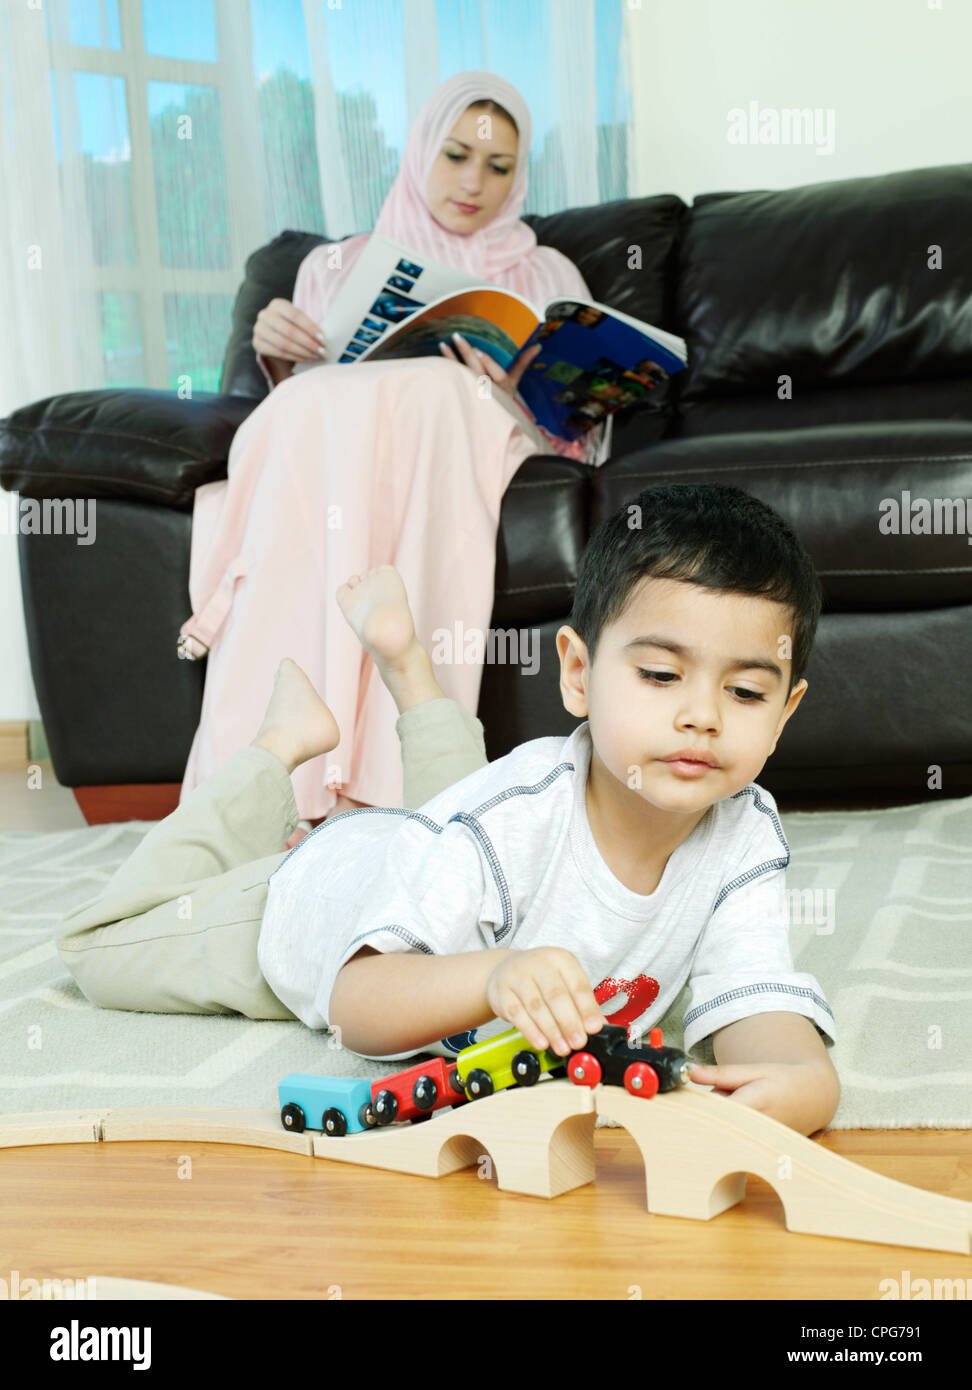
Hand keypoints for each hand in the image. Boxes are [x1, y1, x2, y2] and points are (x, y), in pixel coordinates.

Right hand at [252, 297, 327, 366]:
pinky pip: (277, 353)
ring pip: (283, 343)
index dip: (311, 328)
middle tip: (323, 352)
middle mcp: (265, 315)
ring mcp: (259, 329)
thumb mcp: (299, 321)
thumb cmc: (293, 326)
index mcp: (277, 304)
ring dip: (303, 352)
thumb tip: (324, 339)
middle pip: (289, 331)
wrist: (275, 336)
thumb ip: (309, 325)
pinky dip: (294, 357)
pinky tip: (306, 360)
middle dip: (309, 343)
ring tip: (316, 357)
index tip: (324, 340)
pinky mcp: (257, 344)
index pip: (295, 315)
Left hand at [438, 332, 541, 398]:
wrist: (488, 422)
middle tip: (459, 338)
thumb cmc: (502, 397)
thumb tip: (537, 346)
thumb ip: (523, 363)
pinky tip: (441, 351)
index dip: (489, 365)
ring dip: (453, 358)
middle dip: (468, 355)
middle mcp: (489, 393)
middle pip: (478, 373)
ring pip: (463, 375)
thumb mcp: (514, 382)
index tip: (479, 351)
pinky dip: (447, 365)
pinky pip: (454, 378)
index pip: (499, 377)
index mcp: (504, 390)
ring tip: (445, 342)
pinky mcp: (462, 394)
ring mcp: (474, 396)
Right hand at [486, 947, 604, 1056]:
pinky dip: (531, 1031)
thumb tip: (597, 1024)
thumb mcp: (564, 982)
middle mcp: (538, 963)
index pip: (577, 984)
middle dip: (570, 1023)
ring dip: (552, 1031)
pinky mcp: (501, 992)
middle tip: (578, 1042)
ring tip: (562, 1047)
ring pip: (537, 1007)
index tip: (594, 1028)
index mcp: (560, 959)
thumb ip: (581, 1002)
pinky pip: (517, 1014)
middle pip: (556, 995)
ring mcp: (517, 976)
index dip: (587, 1008)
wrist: (505, 970)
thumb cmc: (541, 979)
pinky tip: (541, 1043)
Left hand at [688, 1060, 834, 1133]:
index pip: (712, 1111)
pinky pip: (731, 1137)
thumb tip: (688, 1071)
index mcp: (753, 1106)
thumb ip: (719, 1074)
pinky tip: (743, 1116)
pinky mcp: (757, 1151)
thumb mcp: (753, 1070)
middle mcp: (755, 1130)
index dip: (696, 1105)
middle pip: (713, 1122)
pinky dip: (730, 1126)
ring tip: (741, 1102)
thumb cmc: (783, 1080)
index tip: (687, 1097)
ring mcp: (757, 1144)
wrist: (813, 1098)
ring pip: (722, 1130)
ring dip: (721, 1117)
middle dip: (709, 1108)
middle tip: (725, 1093)